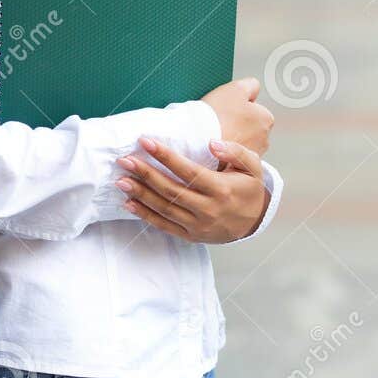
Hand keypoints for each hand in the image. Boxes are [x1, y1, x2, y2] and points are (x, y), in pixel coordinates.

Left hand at [116, 137, 270, 242]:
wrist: (256, 221)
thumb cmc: (250, 188)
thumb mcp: (252, 166)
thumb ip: (235, 151)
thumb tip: (211, 143)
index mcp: (221, 188)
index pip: (188, 171)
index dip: (166, 156)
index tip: (146, 142)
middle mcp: (208, 208)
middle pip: (171, 190)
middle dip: (145, 174)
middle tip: (125, 160)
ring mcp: (198, 224)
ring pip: (165, 209)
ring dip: (141, 194)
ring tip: (121, 180)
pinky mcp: (191, 235)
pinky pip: (164, 226)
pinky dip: (145, 215)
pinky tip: (130, 203)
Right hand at [202, 76, 273, 155]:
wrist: (195, 140)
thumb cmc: (216, 115)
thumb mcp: (236, 88)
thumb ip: (251, 85)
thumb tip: (254, 89)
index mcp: (266, 119)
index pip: (253, 108)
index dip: (237, 106)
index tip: (227, 109)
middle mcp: (264, 139)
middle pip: (247, 126)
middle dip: (237, 124)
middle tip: (220, 120)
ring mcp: (250, 154)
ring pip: (239, 140)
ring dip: (230, 138)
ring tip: (215, 133)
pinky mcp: (235, 166)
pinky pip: (230, 155)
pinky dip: (223, 152)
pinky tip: (213, 146)